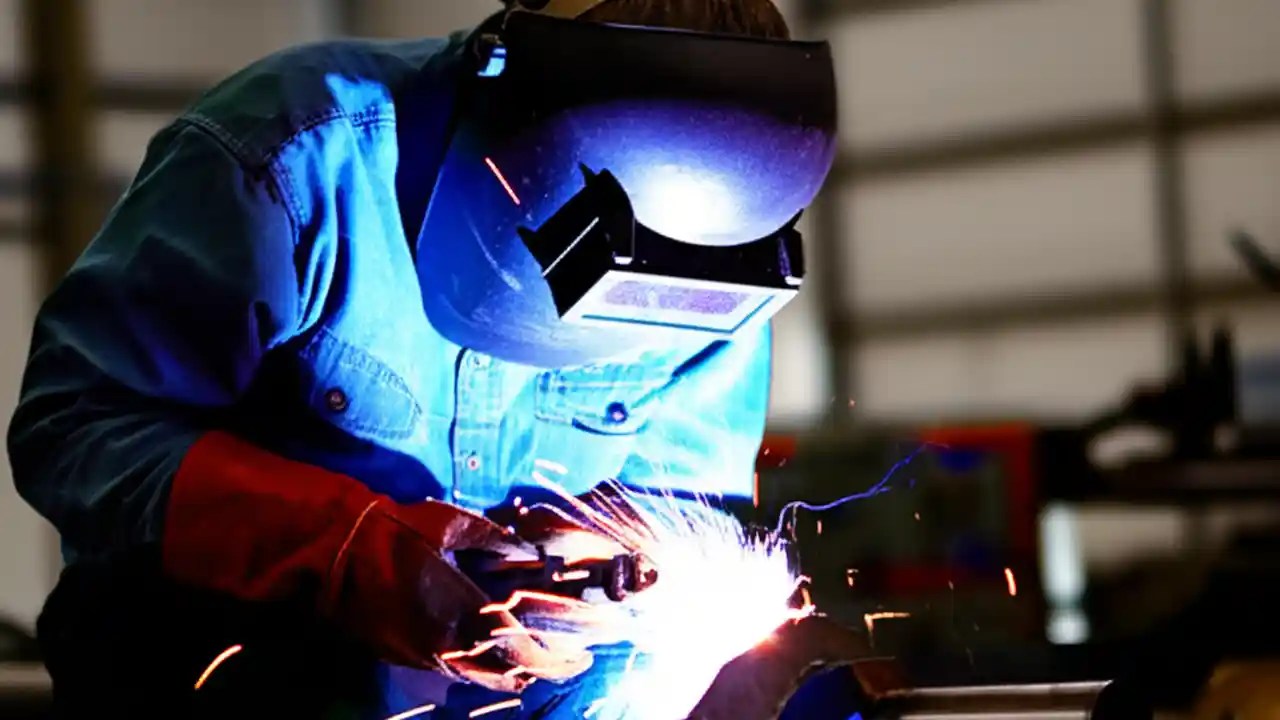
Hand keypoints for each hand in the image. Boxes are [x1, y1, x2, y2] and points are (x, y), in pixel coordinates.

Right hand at [323, 498, 592, 692]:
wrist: (336, 553)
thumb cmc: (395, 532)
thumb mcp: (449, 525)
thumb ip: (493, 538)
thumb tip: (528, 547)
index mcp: (460, 607)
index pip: (517, 645)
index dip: (550, 655)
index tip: (576, 653)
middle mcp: (445, 640)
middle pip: (504, 670)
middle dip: (541, 668)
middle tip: (569, 663)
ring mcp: (424, 652)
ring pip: (479, 675)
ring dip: (512, 672)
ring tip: (541, 665)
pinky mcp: (407, 655)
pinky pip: (455, 669)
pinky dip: (482, 669)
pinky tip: (500, 662)